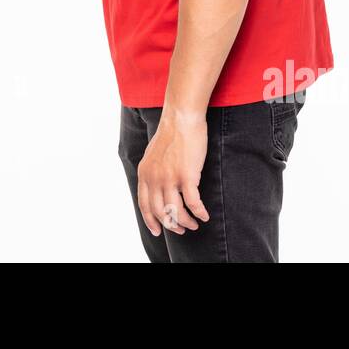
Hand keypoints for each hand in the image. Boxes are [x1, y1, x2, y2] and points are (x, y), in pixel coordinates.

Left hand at [136, 111, 210, 235]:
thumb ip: (152, 171)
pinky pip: (193, 203)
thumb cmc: (171, 133)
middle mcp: (154, 178)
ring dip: (186, 222)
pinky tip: (204, 216)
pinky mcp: (187, 176)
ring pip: (176, 212)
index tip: (158, 231)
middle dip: (171, 225)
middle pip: (160, 212)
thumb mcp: (152, 154)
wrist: (181, 118)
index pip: (144, 205)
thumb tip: (156, 185)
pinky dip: (199, 213)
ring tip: (194, 224)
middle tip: (181, 230)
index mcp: (144, 173)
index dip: (151, 221)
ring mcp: (170, 178)